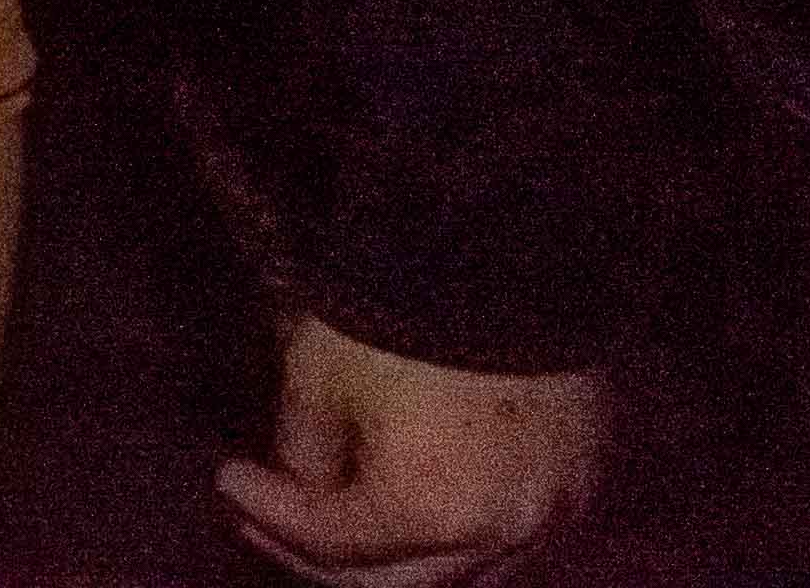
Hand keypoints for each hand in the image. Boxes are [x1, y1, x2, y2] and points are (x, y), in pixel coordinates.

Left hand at [218, 317, 604, 583]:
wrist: (509, 255)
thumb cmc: (400, 316)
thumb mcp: (320, 379)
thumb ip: (306, 453)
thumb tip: (306, 487)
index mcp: (432, 513)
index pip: (333, 542)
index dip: (270, 515)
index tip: (228, 479)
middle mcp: (500, 534)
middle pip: (399, 582)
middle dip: (325, 559)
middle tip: (270, 524)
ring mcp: (551, 516)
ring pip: (464, 575)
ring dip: (397, 564)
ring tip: (341, 529)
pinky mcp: (580, 485)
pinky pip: (512, 543)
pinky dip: (458, 541)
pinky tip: (418, 511)